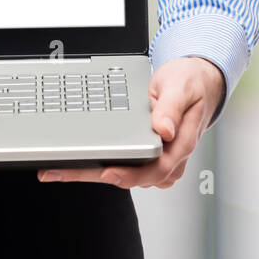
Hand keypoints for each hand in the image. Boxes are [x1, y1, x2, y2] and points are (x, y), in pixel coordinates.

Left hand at [37, 56, 225, 190]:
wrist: (198, 82)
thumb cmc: (191, 84)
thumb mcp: (182, 88)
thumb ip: (172, 108)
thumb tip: (164, 130)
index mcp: (181, 143)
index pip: (156, 168)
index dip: (131, 174)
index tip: (108, 172)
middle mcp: (170, 156)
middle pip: (134, 175)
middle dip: (96, 175)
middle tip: (63, 171)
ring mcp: (159, 157)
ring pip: (126, 172)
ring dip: (93, 172)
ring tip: (60, 168)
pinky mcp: (148, 153)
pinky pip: (125, 163)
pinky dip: (101, 163)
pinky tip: (80, 161)